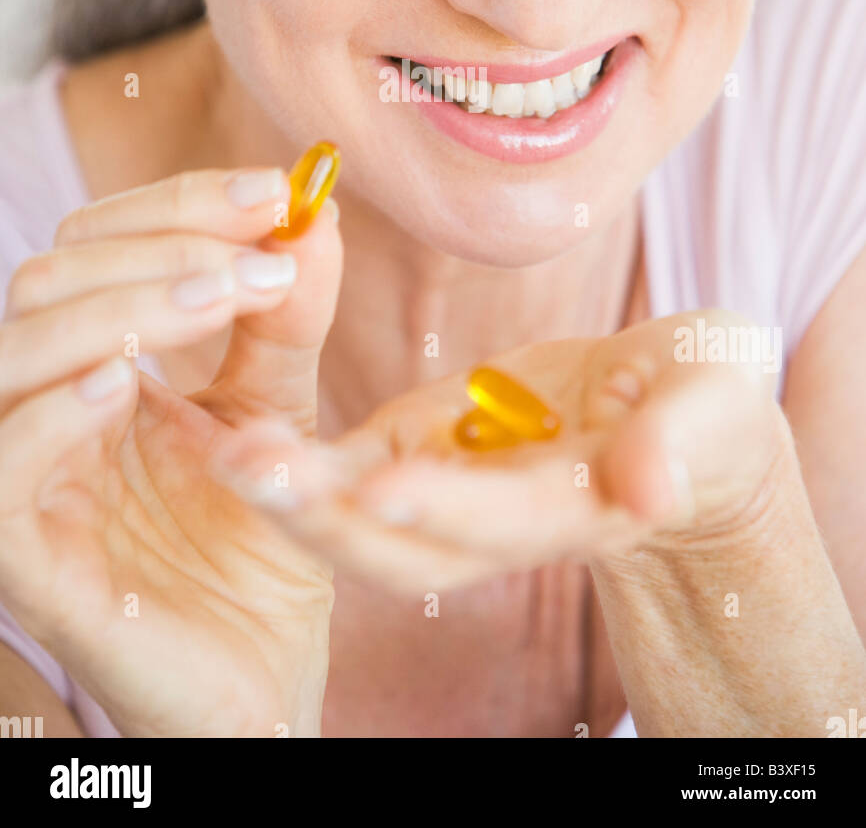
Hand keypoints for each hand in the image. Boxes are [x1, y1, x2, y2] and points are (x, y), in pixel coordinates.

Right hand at [0, 163, 341, 736]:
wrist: (263, 675)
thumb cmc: (259, 540)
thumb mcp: (278, 407)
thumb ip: (284, 317)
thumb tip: (309, 210)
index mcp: (99, 360)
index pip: (99, 242)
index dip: (179, 203)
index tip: (276, 192)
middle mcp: (49, 405)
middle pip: (49, 276)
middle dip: (158, 245)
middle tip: (259, 255)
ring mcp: (28, 477)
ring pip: (12, 349)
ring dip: (119, 304)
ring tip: (221, 296)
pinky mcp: (25, 557)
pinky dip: (54, 408)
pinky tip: (128, 385)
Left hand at [212, 310, 789, 594]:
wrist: (664, 422)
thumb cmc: (700, 408)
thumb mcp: (707, 408)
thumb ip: (679, 443)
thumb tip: (654, 485)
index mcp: (580, 509)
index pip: (508, 517)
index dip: (449, 504)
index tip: (382, 485)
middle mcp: (500, 522)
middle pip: (407, 544)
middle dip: (330, 515)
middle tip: (250, 467)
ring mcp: (451, 495)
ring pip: (362, 516)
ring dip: (292, 493)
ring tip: (223, 449)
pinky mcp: (417, 456)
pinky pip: (344, 468)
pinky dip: (289, 456)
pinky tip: (225, 424)